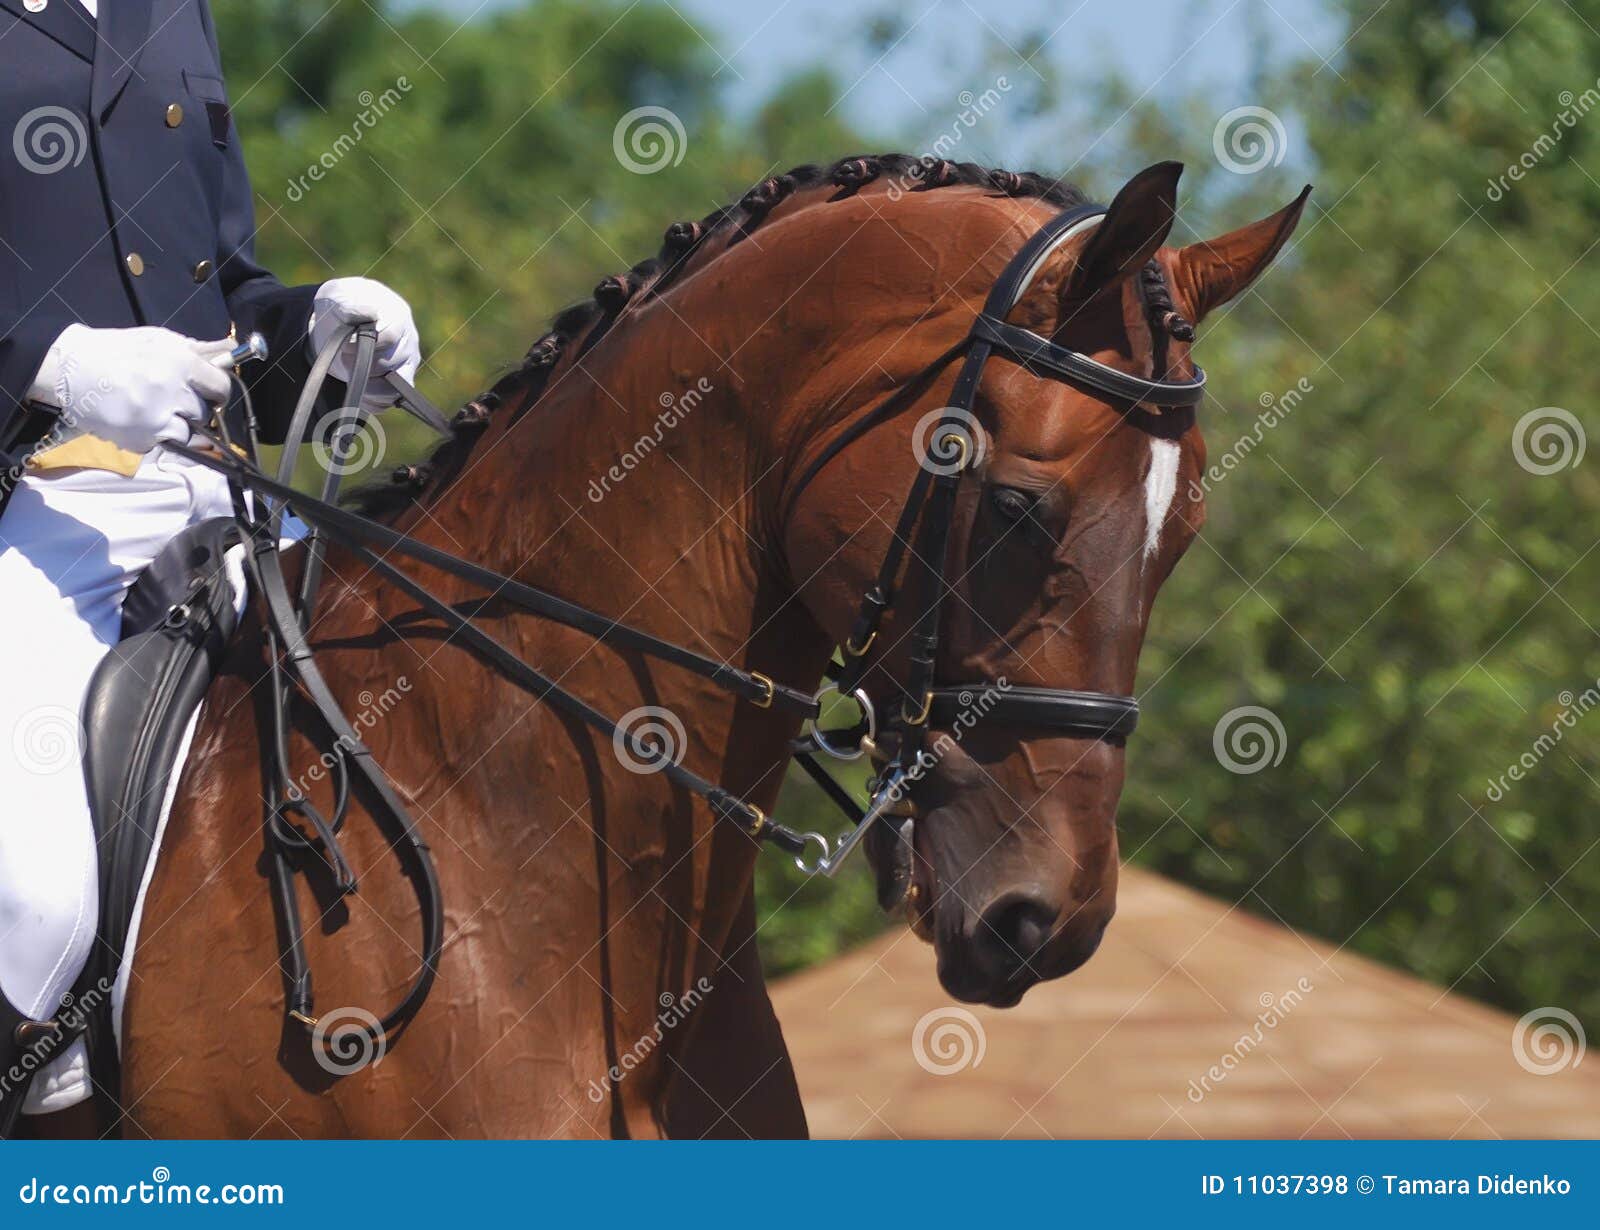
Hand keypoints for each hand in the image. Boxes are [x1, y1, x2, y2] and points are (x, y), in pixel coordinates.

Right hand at [38, 325, 233, 451]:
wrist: (69, 369)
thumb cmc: (116, 350)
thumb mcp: (158, 340)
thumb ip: (195, 349)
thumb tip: (229, 350)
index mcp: (179, 364)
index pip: (221, 386)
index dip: (218, 390)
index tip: (211, 392)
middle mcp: (171, 393)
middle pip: (205, 412)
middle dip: (195, 407)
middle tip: (175, 399)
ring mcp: (155, 420)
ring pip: (190, 434)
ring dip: (181, 425)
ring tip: (158, 411)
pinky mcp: (140, 440)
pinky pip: (165, 445)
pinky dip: (158, 436)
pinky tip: (142, 420)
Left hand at [308, 277, 420, 410]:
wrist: (338, 322)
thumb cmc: (341, 306)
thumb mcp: (340, 296)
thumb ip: (353, 304)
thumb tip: (372, 313)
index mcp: (397, 317)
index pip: (390, 336)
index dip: (366, 344)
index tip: (346, 344)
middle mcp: (408, 342)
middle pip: (391, 364)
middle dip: (362, 365)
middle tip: (344, 356)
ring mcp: (406, 364)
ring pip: (394, 388)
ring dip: (367, 386)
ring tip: (349, 374)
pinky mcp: (399, 383)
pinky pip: (389, 401)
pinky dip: (370, 400)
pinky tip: (356, 388)